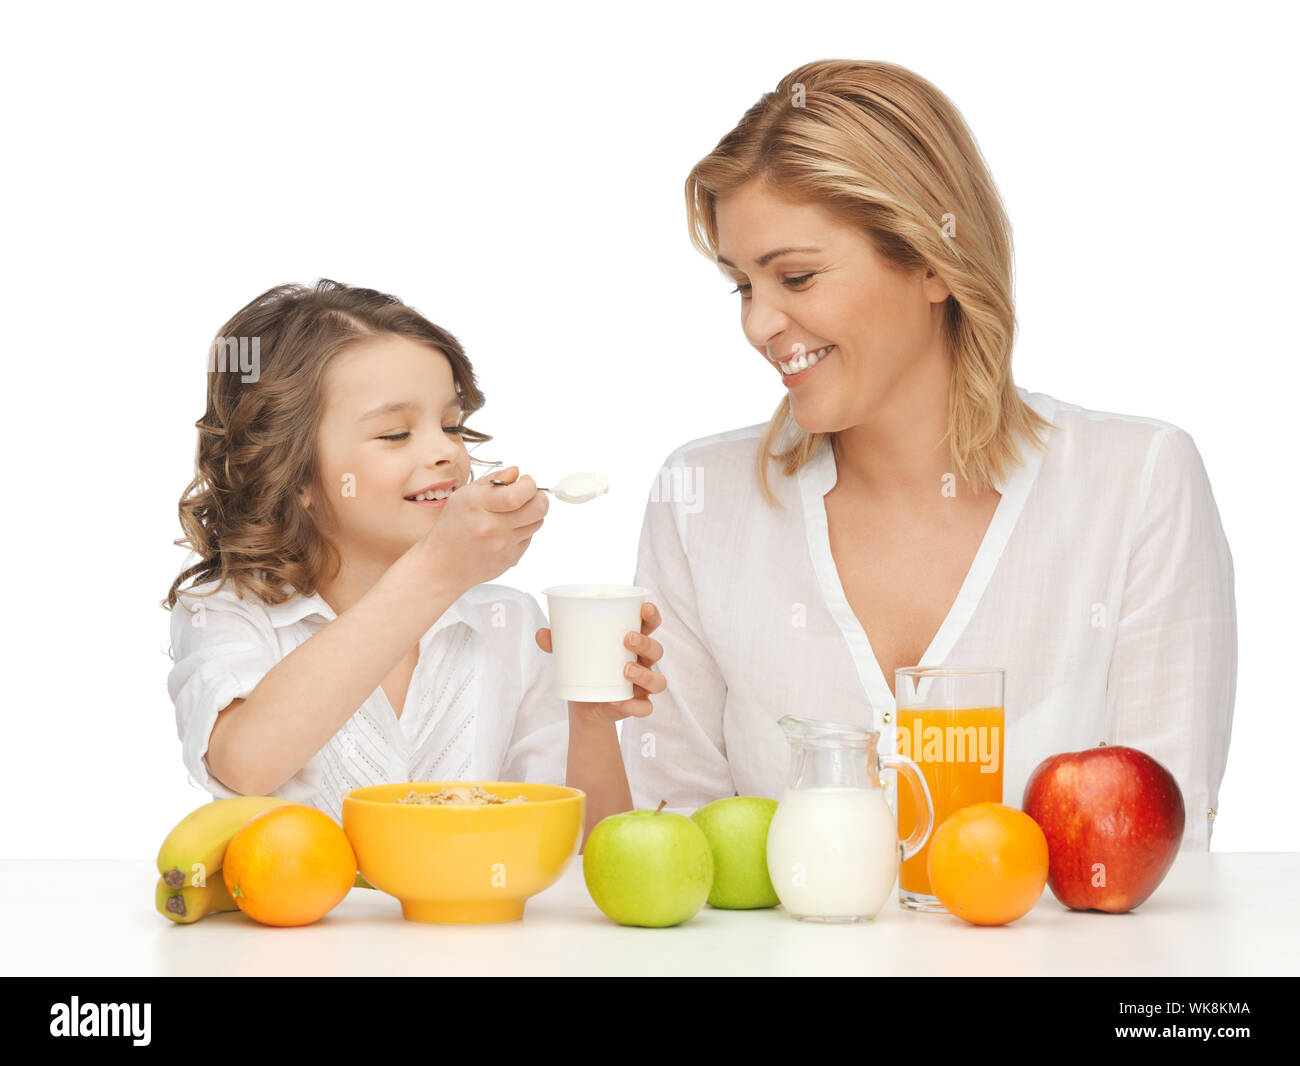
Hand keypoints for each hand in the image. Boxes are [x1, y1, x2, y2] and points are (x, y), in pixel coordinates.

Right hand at [413, 466, 547, 592]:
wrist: (442, 565)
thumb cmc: (452, 527)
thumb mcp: (464, 495)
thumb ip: (493, 480)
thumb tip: (516, 472)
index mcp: (477, 505)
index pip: (518, 494)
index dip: (529, 485)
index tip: (526, 482)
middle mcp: (491, 526)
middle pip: (538, 509)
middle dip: (539, 497)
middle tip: (530, 494)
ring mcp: (503, 545)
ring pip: (537, 522)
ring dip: (531, 514)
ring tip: (514, 513)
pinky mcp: (511, 559)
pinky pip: (529, 538)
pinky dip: (523, 530)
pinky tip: (505, 531)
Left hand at [536, 601, 664, 724]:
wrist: (583, 704)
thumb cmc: (585, 668)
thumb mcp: (571, 653)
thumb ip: (558, 643)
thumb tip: (541, 633)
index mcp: (633, 642)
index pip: (650, 625)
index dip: (652, 615)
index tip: (644, 608)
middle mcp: (643, 662)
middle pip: (656, 650)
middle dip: (646, 642)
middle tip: (627, 638)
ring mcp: (643, 685)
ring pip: (657, 680)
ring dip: (645, 674)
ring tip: (626, 670)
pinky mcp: (637, 705)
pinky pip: (645, 708)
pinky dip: (637, 706)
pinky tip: (623, 702)